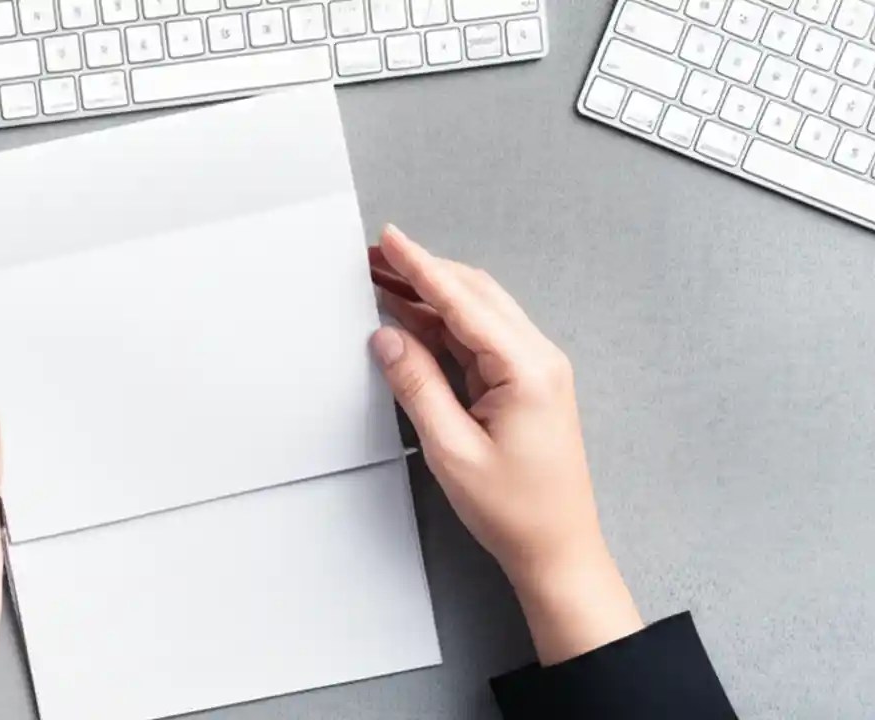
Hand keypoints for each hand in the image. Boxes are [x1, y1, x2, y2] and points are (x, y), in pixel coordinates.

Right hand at [369, 225, 642, 664]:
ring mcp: (534, 370)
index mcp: (527, 368)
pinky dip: (444, 324)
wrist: (557, 549)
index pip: (463, 301)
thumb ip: (417, 385)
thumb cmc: (514, 510)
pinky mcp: (525, 385)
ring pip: (477, 313)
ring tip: (384, 280)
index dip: (420, 267)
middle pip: (474, 295)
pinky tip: (412, 319)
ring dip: (432, 295)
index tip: (390, 240)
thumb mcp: (451, 449)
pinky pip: (480, 340)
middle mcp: (538, 358)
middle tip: (377, 257)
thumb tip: (387, 337)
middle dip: (423, 271)